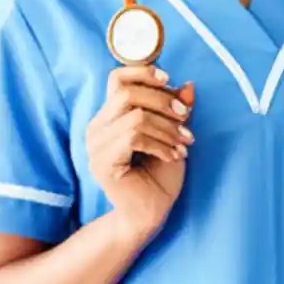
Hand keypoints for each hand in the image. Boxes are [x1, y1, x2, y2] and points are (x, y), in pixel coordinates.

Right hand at [86, 66, 194, 237]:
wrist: (152, 210)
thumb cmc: (160, 172)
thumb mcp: (174, 133)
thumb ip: (177, 109)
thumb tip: (188, 84)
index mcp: (110, 116)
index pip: (117, 79)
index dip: (143, 72)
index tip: (169, 79)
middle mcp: (97, 127)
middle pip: (127, 94)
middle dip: (164, 102)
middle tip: (185, 117)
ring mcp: (96, 146)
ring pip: (135, 117)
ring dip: (167, 128)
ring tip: (184, 142)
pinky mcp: (102, 163)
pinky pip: (133, 138)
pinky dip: (160, 144)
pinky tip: (174, 155)